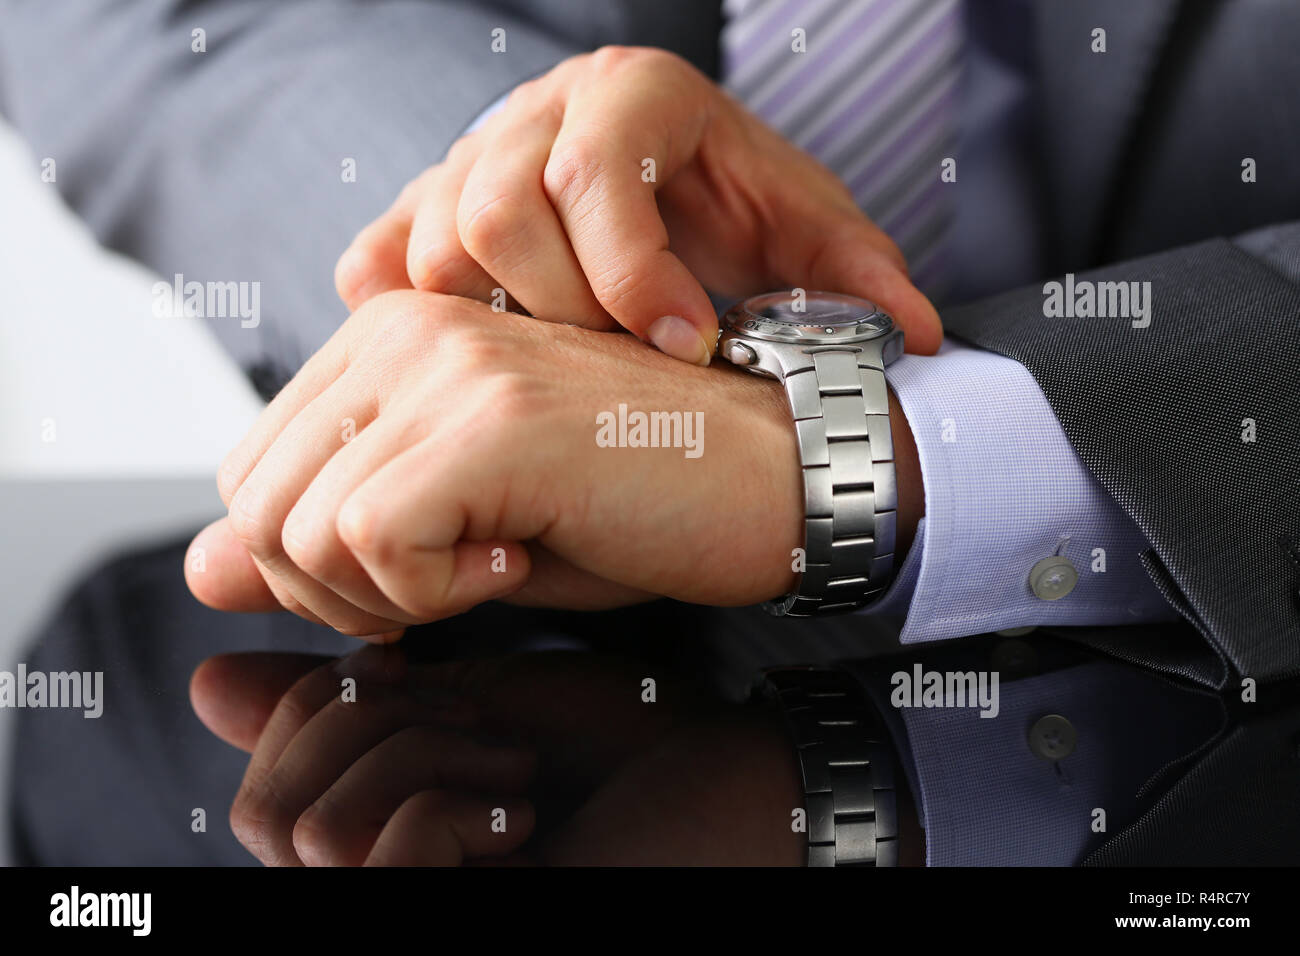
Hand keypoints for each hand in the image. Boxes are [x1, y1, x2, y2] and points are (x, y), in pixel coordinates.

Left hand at [188, 292, 922, 634]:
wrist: (776, 476)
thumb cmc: (635, 500)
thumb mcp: (463, 531)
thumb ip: (331, 541)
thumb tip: (205, 569)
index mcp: (391, 340)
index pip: (254, 474)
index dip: (320, 561)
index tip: (432, 562)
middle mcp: (404, 329)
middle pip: (255, 504)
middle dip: (338, 588)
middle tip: (456, 577)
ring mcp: (445, 364)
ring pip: (294, 528)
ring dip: (389, 594)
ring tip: (497, 558)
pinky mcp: (489, 417)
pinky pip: (370, 540)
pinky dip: (432, 592)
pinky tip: (521, 552)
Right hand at [191, 645, 809, 865]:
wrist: (728, 777)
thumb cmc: (615, 741)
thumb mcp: (460, 700)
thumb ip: (344, 702)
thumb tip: (205, 682)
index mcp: (380, 827)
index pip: (259, 795)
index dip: (322, 709)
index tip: (416, 668)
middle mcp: (388, 879)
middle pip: (265, 812)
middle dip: (372, 728)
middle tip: (480, 720)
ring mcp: (428, 906)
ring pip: (313, 828)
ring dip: (423, 760)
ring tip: (513, 763)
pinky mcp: (463, 922)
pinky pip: (377, 857)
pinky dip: (449, 805)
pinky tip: (524, 808)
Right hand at [333, 45, 942, 363]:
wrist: (676, 201)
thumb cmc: (740, 216)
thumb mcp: (809, 236)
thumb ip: (858, 277)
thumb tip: (913, 335)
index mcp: (636, 96)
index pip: (594, 169)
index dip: (631, 271)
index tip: (682, 346)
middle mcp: (540, 112)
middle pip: (494, 202)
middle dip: (559, 306)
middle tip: (622, 366)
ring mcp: (471, 158)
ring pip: (431, 240)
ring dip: (490, 324)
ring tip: (565, 371)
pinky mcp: (424, 210)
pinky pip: (377, 263)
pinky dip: (407, 318)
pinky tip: (466, 358)